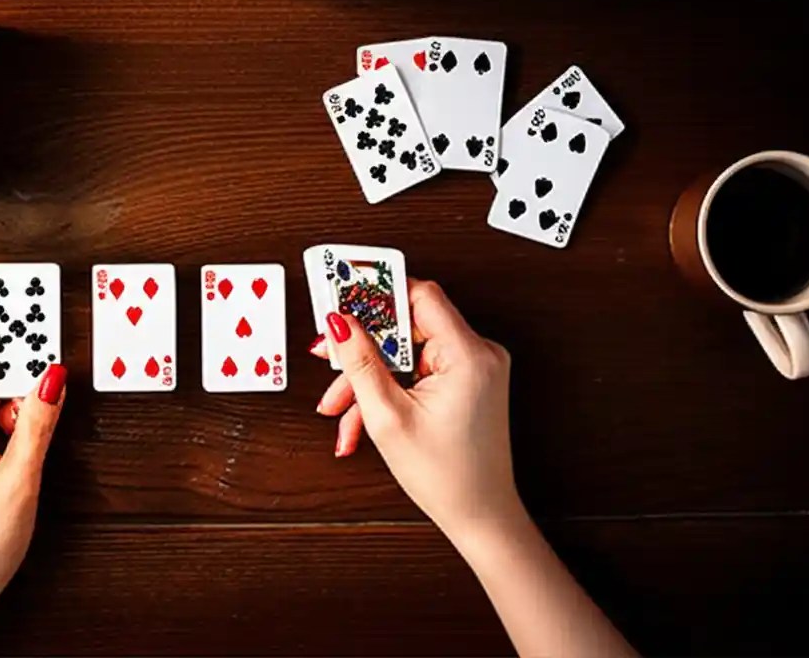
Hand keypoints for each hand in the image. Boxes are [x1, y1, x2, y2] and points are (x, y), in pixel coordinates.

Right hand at [312, 279, 518, 539]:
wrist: (481, 517)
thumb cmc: (447, 477)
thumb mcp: (388, 416)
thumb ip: (360, 361)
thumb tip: (339, 321)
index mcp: (467, 354)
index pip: (419, 295)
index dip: (377, 291)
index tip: (343, 291)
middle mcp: (478, 354)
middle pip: (406, 327)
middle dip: (362, 350)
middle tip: (327, 359)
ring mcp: (474, 369)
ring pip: (406, 354)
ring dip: (369, 379)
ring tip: (339, 410)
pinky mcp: (467, 383)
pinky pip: (418, 372)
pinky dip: (389, 390)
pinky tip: (362, 420)